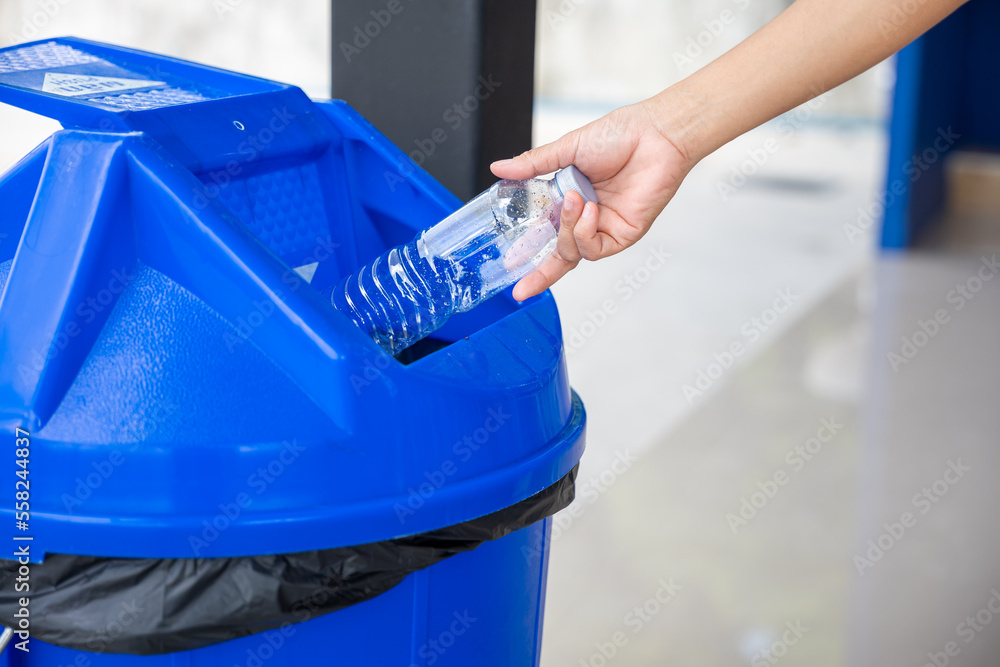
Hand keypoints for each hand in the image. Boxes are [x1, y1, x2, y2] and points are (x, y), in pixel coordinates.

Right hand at [491, 98, 692, 300]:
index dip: (527, 254)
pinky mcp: (623, 234)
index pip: (545, 235)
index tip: (509, 266)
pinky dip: (585, 232)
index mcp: (569, 200)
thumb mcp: (566, 149)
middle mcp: (585, 218)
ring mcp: (604, 228)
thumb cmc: (619, 135)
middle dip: (536, 270)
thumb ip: (532, 165)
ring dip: (566, 228)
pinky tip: (590, 210)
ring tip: (574, 199)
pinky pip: (594, 248)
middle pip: (558, 256)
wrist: (654, 135)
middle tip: (513, 262)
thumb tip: (498, 168)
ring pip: (572, 251)